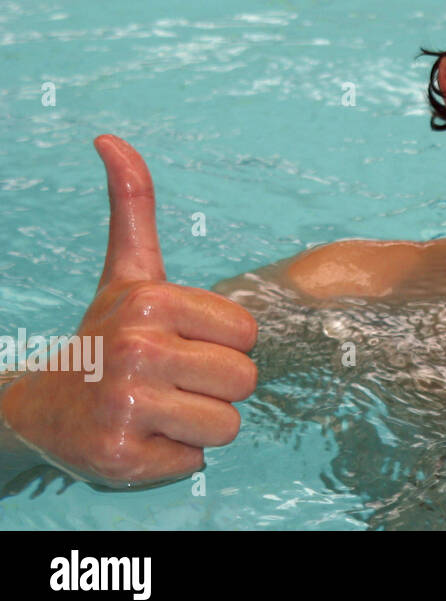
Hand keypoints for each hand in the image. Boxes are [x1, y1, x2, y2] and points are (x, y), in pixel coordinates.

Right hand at [0, 136, 257, 487]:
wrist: (42, 409)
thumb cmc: (106, 335)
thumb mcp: (127, 271)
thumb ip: (132, 205)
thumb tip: (111, 139)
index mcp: (151, 301)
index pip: (248, 335)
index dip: (222, 343)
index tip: (180, 342)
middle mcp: (136, 351)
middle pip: (245, 380)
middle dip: (216, 386)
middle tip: (171, 380)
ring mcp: (126, 407)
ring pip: (228, 425)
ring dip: (199, 424)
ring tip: (158, 409)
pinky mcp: (122, 459)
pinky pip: (197, 461)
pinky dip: (175, 458)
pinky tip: (139, 438)